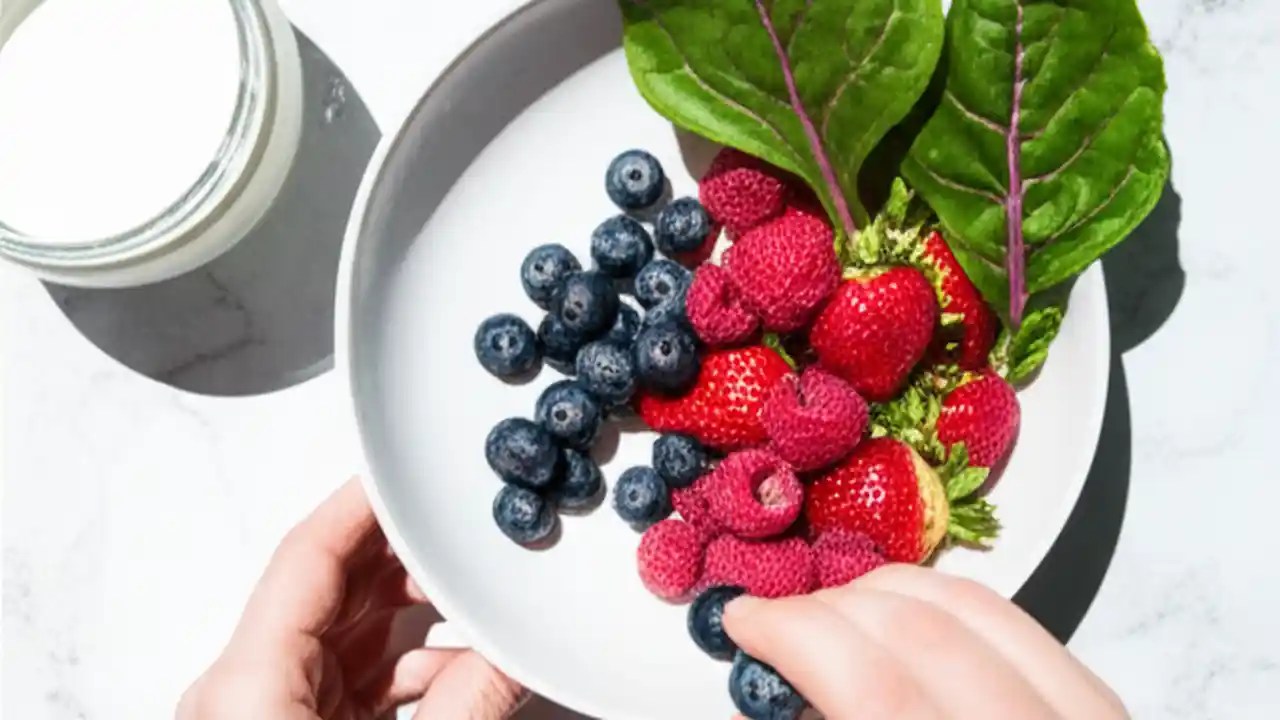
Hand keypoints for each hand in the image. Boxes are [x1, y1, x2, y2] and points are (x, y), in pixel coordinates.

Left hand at [178, 478, 524, 719]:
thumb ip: (464, 704)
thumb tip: (517, 657)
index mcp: (246, 688)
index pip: (308, 555)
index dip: (364, 502)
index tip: (409, 469)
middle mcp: (244, 693)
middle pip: (331, 586)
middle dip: (408, 556)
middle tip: (466, 531)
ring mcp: (264, 713)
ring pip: (345, 630)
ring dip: (414, 614)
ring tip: (479, 603)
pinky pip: (348, 676)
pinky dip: (405, 664)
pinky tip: (460, 668)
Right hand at [723, 564, 1126, 719]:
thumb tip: (757, 706)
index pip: (876, 693)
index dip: (795, 636)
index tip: (746, 624)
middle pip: (917, 636)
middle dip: (825, 609)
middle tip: (780, 626)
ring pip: (968, 609)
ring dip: (880, 594)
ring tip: (833, 615)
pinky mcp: (1102, 712)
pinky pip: (1012, 619)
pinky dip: (941, 599)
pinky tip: (899, 614)